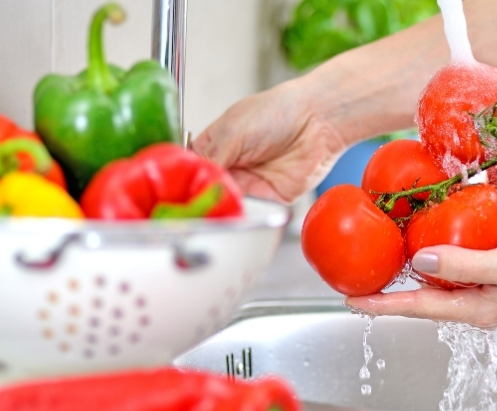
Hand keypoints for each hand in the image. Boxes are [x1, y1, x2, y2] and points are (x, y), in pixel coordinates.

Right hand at [191, 80, 347, 203]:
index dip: (185, 177)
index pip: (192, 166)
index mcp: (218, 144)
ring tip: (218, 201)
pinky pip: (253, 211)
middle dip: (203, 196)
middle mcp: (233, 165)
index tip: (177, 187)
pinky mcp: (271, 198)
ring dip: (223, 206)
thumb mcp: (233, 130)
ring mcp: (251, 183)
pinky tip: (238, 206)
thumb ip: (211, 155)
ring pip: (228, 204)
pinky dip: (245, 212)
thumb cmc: (279, 112)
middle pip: (207, 189)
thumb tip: (193, 177)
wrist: (318, 120)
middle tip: (196, 199)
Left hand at [345, 229, 496, 326]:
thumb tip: (419, 262)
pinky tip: (442, 243)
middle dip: (393, 293)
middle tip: (366, 278)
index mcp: (478, 308)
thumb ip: (465, 265)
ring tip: (392, 261)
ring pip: (444, 288)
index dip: (382, 305)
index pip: (417, 308)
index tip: (351, 299)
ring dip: (416, 276)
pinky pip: (464, 273)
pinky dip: (445, 261)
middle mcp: (481, 305)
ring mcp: (493, 294)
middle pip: (426, 301)